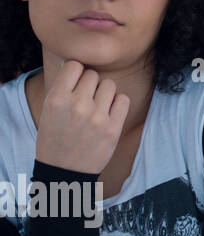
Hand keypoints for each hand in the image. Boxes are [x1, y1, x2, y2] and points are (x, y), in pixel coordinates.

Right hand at [32, 60, 129, 175]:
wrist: (64, 171)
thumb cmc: (56, 137)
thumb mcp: (49, 110)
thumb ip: (64, 88)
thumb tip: (78, 64)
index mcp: (56, 99)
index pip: (75, 65)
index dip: (76, 73)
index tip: (75, 84)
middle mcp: (77, 105)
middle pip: (93, 75)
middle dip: (91, 85)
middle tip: (85, 101)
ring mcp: (96, 117)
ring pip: (109, 85)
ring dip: (105, 93)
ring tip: (96, 108)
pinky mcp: (113, 127)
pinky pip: (123, 99)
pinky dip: (118, 104)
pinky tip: (108, 114)